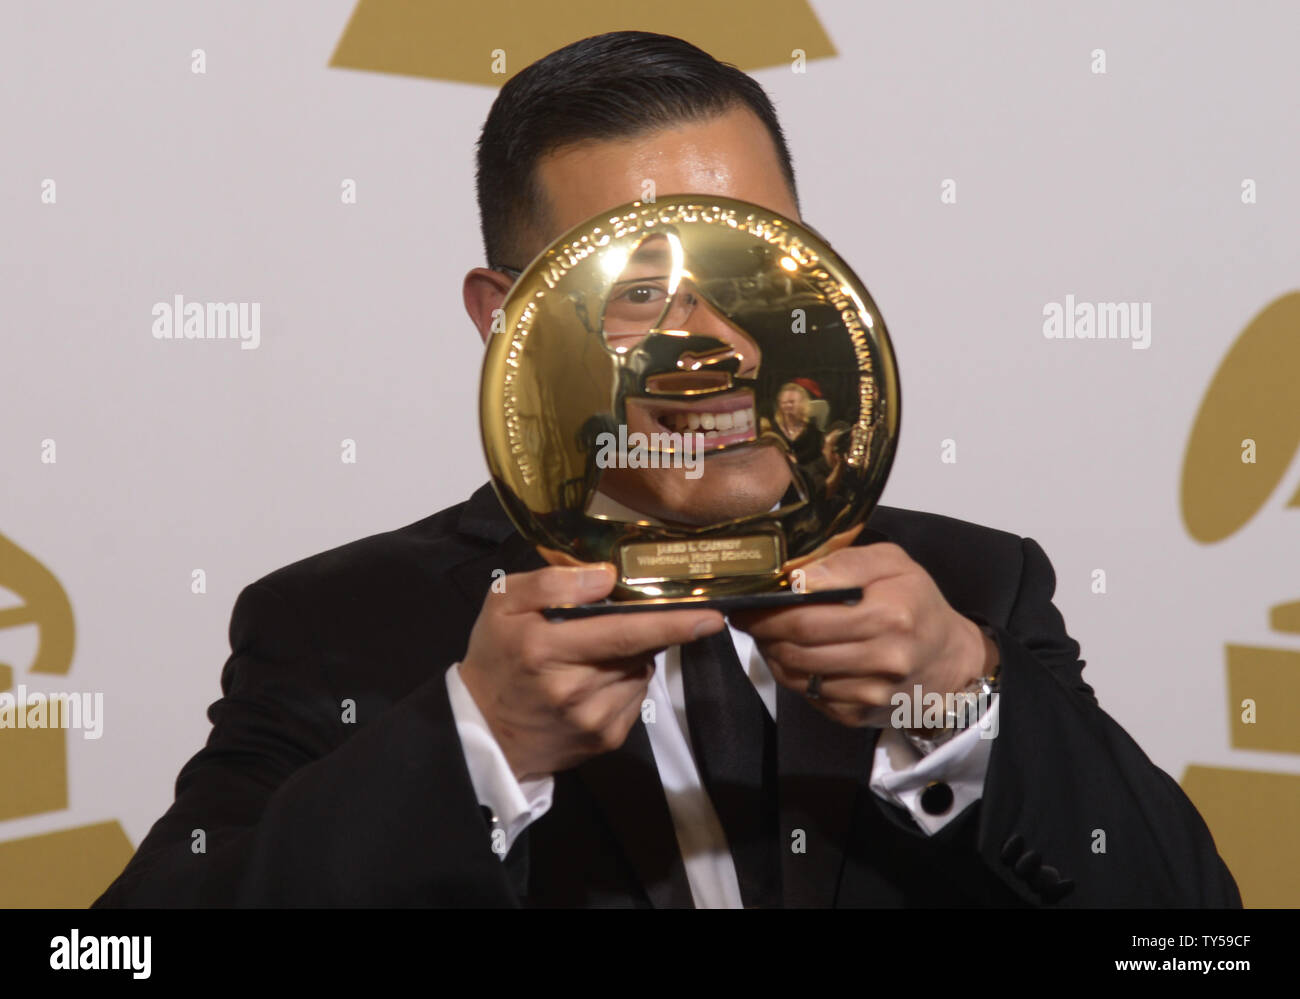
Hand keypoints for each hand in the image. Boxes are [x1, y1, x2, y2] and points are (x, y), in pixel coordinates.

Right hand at [459, 563, 724, 778]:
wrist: (485, 731)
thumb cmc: (497, 655)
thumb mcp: (503, 603)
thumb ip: (551, 582)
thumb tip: (606, 575)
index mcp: (545, 648)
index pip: (624, 631)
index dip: (671, 622)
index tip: (712, 615)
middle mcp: (572, 689)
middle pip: (639, 650)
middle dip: (654, 629)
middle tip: (658, 615)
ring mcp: (592, 719)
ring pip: (640, 672)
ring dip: (633, 655)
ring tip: (599, 651)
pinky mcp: (605, 739)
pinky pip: (636, 697)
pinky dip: (626, 681)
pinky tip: (597, 679)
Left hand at [730, 543, 994, 727]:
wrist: (947, 659)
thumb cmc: (915, 603)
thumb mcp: (891, 564)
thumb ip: (844, 563)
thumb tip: (796, 575)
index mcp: (890, 615)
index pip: (807, 618)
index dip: (768, 611)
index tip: (747, 601)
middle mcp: (883, 659)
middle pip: (796, 648)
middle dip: (763, 631)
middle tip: (748, 617)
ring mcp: (869, 692)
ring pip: (795, 675)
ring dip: (772, 652)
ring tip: (767, 632)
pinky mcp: (857, 714)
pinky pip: (806, 695)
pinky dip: (790, 674)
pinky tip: (791, 654)